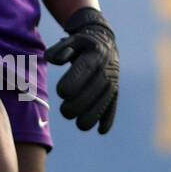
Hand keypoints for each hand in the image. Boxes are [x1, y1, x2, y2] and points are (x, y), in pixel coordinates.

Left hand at [45, 7, 118, 133]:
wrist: (104, 41)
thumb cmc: (80, 45)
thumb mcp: (69, 41)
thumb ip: (58, 50)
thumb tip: (55, 61)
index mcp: (94, 54)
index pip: (85, 69)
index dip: (74, 82)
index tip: (61, 92)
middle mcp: (106, 67)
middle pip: (96, 88)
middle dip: (81, 103)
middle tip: (65, 112)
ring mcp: (113, 79)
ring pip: (106, 99)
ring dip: (94, 114)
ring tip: (80, 125)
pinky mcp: (115, 90)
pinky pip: (113, 104)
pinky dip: (109, 117)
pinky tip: (101, 130)